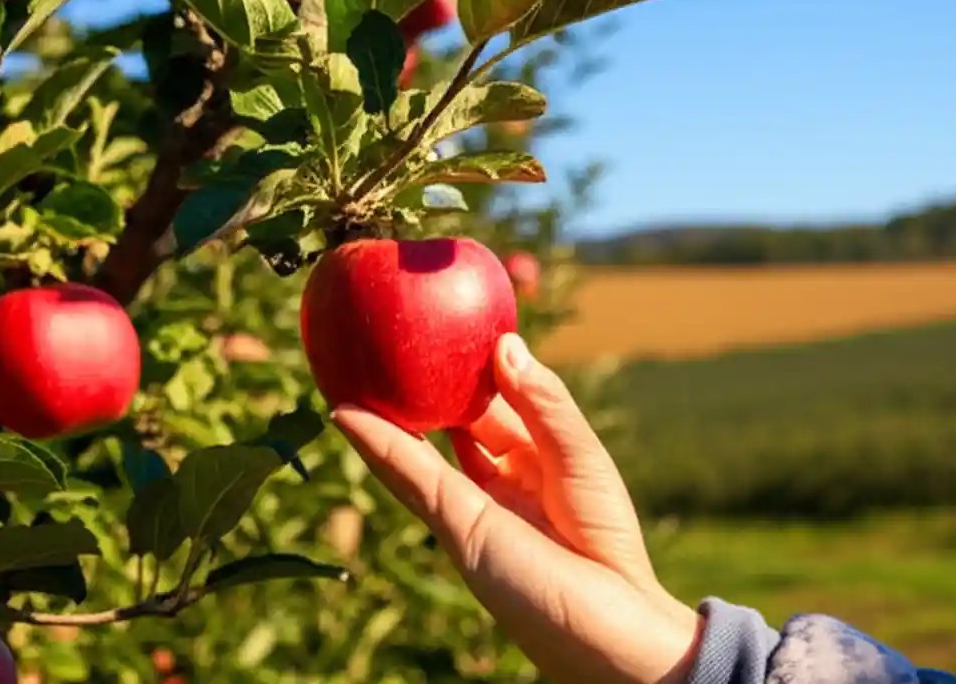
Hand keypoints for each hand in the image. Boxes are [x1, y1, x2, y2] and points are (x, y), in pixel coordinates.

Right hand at [332, 334, 701, 682]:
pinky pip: (410, 475)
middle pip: (451, 424)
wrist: (610, 626)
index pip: (495, 405)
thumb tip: (505, 344)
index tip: (450, 330)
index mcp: (532, 462)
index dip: (474, 369)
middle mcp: (496, 482)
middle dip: (424, 388)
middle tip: (389, 343)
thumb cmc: (607, 542)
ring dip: (382, 415)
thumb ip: (542, 402)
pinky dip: (378, 444)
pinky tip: (345, 413)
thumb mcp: (578, 455)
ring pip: (415, 449)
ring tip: (347, 371)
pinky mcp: (453, 527)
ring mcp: (468, 505)